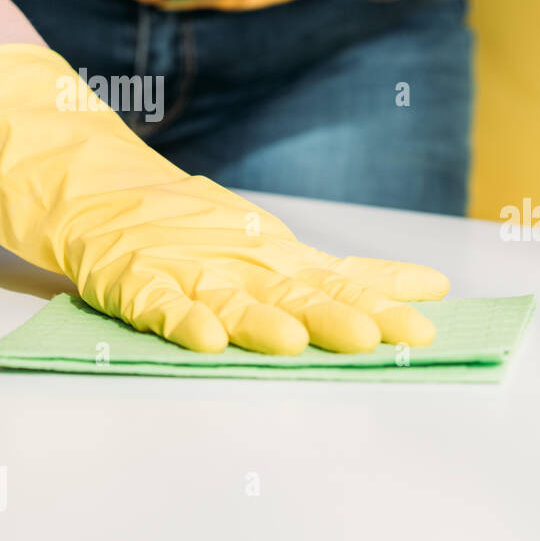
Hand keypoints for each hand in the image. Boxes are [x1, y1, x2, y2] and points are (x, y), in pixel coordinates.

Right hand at [0, 44, 447, 352]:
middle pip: (295, 295)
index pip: (342, 283)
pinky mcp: (135, 279)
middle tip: (372, 337)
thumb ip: (357, 277)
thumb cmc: (206, 234)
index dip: (383, 305)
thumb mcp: (288, 254)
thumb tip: (434, 286)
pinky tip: (203, 338)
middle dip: (334, 317)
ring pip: (231, 300)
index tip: (425, 328)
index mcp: (282, 262)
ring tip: (291, 343)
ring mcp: (189, 269)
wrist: (105, 197)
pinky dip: (181, 319)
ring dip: (261, 322)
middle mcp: (243, 265)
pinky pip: (159, 304)